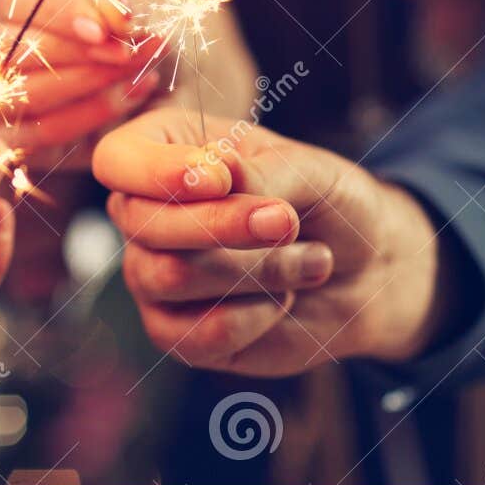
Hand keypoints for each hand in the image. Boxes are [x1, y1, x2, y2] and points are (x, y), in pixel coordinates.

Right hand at [0, 0, 160, 158]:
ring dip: (90, 82)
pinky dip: (94, 112)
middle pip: (12, 49)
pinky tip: (133, 93)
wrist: (114, 68)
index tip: (109, 25)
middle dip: (76, 52)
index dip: (63, 10)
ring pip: (27, 91)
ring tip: (137, 71)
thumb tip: (121, 15)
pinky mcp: (9, 133)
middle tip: (127, 52)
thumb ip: (112, 6)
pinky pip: (45, 129)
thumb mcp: (109, 4)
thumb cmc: (104, 25)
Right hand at [95, 108, 462, 375]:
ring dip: (255, 269)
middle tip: (287, 221)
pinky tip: (285, 298)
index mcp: (163, 151)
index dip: (158, 172)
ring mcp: (154, 275)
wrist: (366, 270)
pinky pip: (197, 333)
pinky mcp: (178, 332)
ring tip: (309, 259)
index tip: (220, 179)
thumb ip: (261, 172)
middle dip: (223, 225)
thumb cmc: (328, 202)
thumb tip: (217, 174)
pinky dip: (257, 316)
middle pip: (143, 224)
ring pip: (171, 276)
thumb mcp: (310, 170)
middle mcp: (145, 213)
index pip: (118, 158)